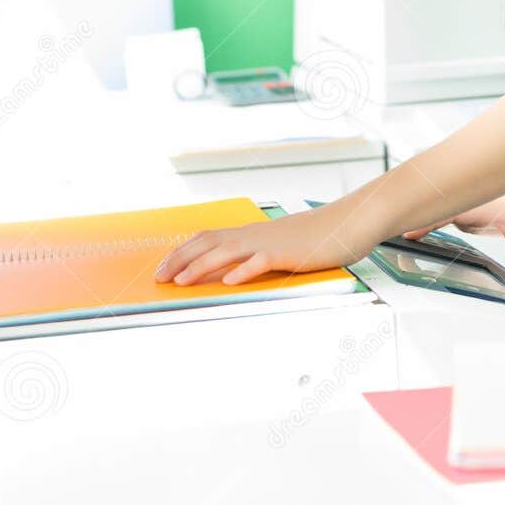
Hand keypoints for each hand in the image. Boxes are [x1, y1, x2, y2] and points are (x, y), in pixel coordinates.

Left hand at [153, 206, 358, 286]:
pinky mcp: (288, 254)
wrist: (344, 223)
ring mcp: (269, 243)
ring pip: (228, 252)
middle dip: (180, 260)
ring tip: (182, 281)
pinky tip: (230, 281)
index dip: (181, 252)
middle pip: (209, 243)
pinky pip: (262, 261)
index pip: (206, 238)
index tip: (162, 267)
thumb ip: (253, 254)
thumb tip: (229, 271)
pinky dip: (244, 270)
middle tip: (159, 278)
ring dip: (202, 266)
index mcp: (249, 233)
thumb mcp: (277, 244)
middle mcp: (253, 235)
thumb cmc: (313, 238)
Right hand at [402, 179, 504, 280]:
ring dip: (419, 218)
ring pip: (437, 210)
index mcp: (480, 205)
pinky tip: (418, 234)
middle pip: (434, 208)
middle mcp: (471, 202)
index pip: (444, 210)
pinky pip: (444, 214)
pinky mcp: (472, 212)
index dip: (423, 220)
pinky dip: (430, 222)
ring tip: (395, 233)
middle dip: (412, 217)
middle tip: (387, 230)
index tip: (403, 230)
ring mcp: (470, 206)